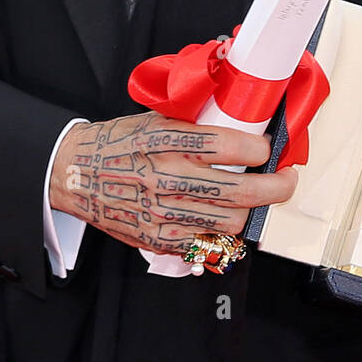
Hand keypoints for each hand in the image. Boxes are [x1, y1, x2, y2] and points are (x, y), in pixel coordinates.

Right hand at [49, 111, 297, 255]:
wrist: (75, 174)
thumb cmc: (117, 143)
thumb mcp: (154, 119)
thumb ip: (195, 124)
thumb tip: (240, 121)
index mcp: (166, 140)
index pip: (230, 145)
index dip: (261, 148)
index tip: (269, 147)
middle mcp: (165, 176)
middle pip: (241, 190)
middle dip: (277, 185)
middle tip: (287, 178)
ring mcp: (162, 212)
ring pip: (231, 220)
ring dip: (255, 211)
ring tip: (260, 199)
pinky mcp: (158, 238)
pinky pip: (207, 242)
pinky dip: (225, 232)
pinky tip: (230, 218)